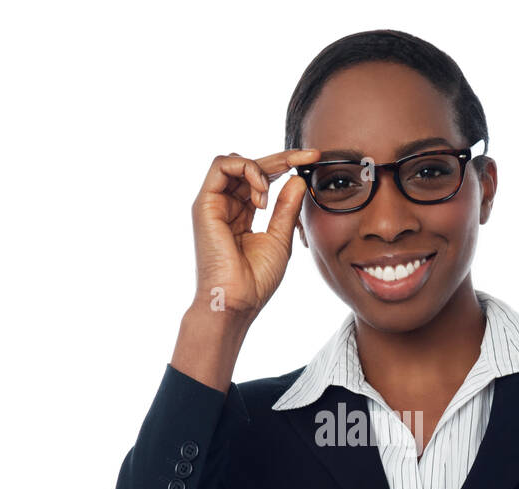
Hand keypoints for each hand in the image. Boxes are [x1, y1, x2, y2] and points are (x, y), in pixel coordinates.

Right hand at [188, 147, 320, 323]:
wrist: (237, 301)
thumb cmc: (256, 280)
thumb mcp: (280, 238)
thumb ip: (286, 208)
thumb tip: (297, 179)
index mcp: (241, 214)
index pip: (262, 179)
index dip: (286, 166)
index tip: (313, 159)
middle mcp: (225, 205)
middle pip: (250, 166)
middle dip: (281, 158)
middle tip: (308, 156)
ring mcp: (213, 203)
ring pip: (234, 161)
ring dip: (260, 169)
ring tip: (269, 195)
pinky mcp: (204, 204)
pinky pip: (221, 166)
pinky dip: (246, 170)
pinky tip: (260, 194)